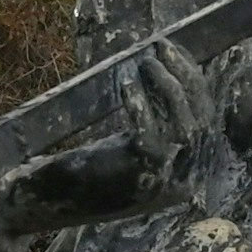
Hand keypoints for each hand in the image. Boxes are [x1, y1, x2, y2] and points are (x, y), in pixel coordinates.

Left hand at [4, 40, 222, 220]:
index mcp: (188, 176)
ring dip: (167, 86)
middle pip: (202, 124)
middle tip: (163, 48)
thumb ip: (159, 122)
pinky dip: (141, 104)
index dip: (196, 84)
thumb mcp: (133, 147)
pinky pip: (151, 137)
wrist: (43, 203)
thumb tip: (173, 69)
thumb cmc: (85, 171)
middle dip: (186, 78)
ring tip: (146, 61)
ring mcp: (163, 185)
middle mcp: (183, 184)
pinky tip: (127, 83)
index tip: (178, 54)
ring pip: (185, 129)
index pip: (208, 124)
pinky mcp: (138, 180)